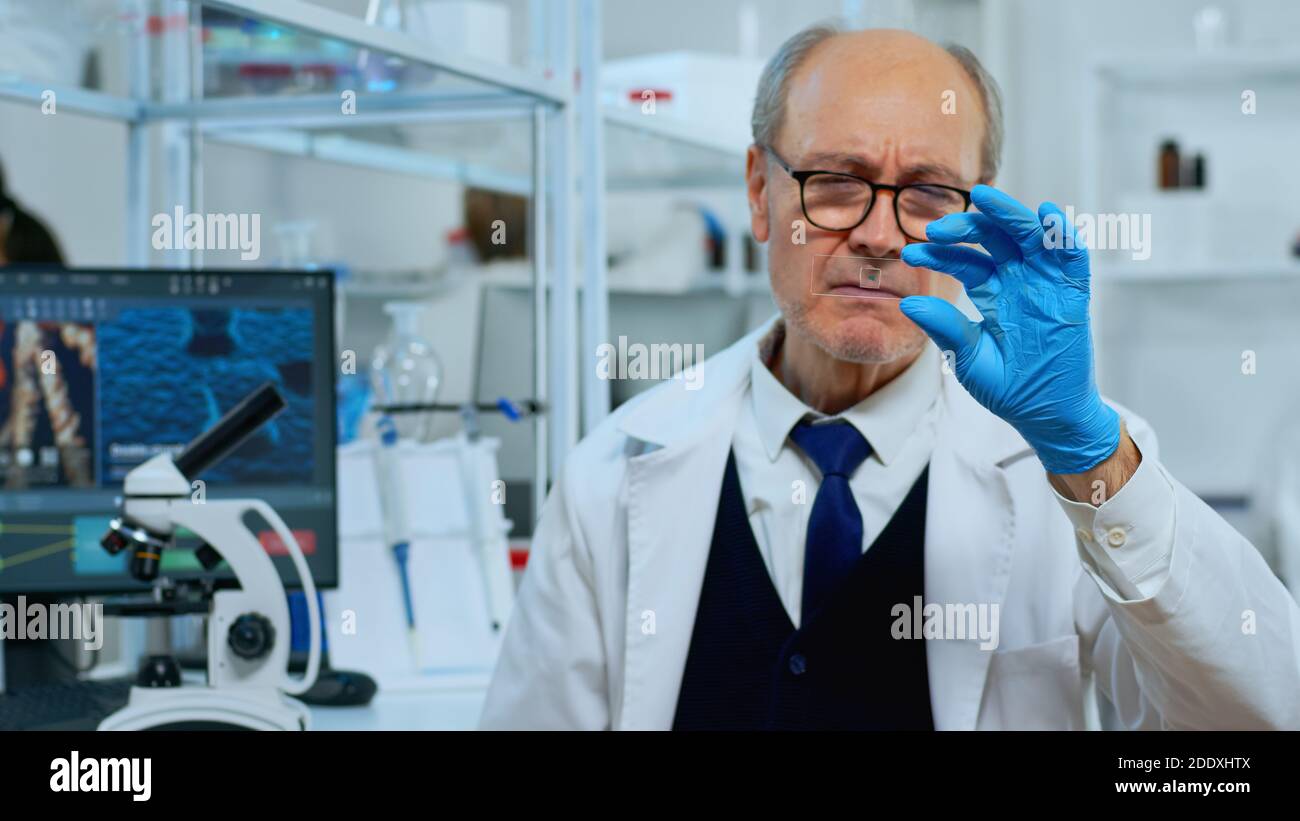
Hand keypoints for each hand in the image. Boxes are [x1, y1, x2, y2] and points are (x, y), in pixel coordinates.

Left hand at [898, 184, 1119, 474]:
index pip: (964, 261)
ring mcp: (1047, 284)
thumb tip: (907, 304)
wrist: (1047, 415)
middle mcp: (1019, 280)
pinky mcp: (1074, 294)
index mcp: (992, 292)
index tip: (909, 253)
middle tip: (936, 227)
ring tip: (984, 198)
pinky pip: (1072, 256)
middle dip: (967, 226)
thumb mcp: (968, 358)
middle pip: (994, 239)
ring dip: (1009, 214)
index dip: (939, 253)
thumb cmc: (1009, 388)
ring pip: (1030, 236)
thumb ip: (945, 329)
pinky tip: (1045, 214)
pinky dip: (1062, 233)